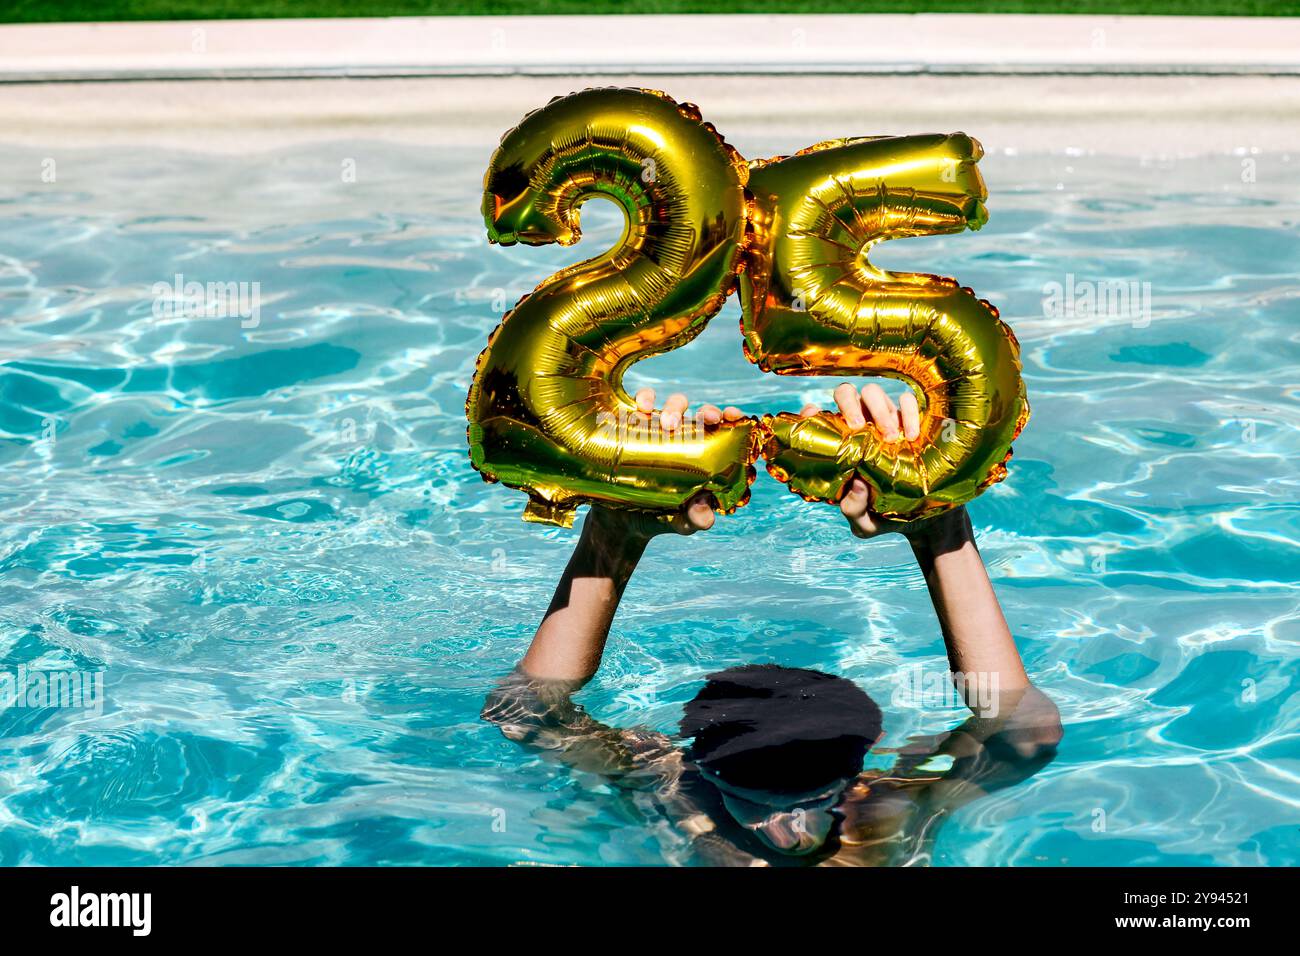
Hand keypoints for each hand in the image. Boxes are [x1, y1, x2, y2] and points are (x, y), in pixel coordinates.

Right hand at [589, 388, 745, 540]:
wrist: (620, 523)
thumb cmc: (658, 518)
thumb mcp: (678, 521)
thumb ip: (693, 519)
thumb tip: (706, 519)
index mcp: (702, 455)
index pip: (723, 431)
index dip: (730, 417)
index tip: (730, 415)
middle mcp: (683, 438)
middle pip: (700, 414)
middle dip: (705, 411)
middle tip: (705, 419)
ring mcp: (659, 431)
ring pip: (673, 405)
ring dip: (673, 407)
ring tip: (665, 423)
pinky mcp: (634, 428)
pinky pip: (640, 405)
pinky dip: (643, 398)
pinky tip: (640, 408)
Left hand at [800, 382, 955, 541]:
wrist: (925, 518)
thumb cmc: (884, 516)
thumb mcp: (865, 523)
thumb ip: (853, 510)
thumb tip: (857, 483)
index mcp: (839, 447)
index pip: (817, 419)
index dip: (809, 412)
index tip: (812, 413)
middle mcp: (858, 428)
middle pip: (844, 393)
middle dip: (848, 404)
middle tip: (860, 427)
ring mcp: (883, 421)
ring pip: (873, 392)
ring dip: (880, 409)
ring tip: (891, 437)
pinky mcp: (910, 421)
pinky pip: (907, 401)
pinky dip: (908, 412)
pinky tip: (912, 436)